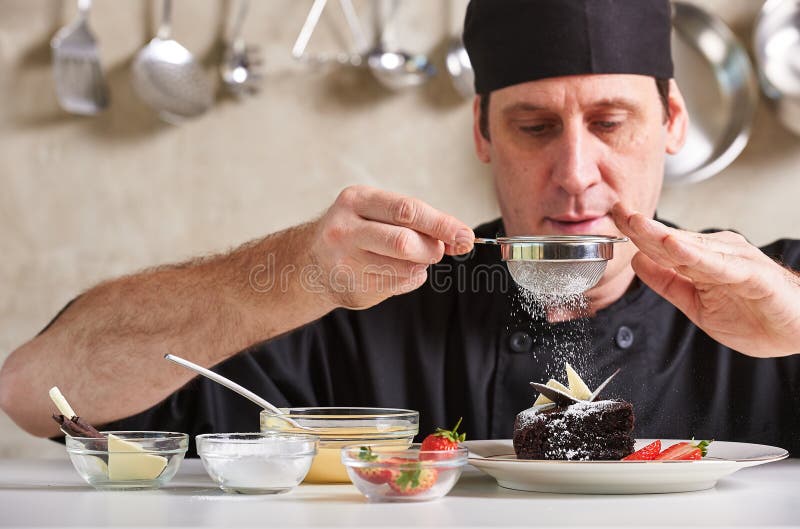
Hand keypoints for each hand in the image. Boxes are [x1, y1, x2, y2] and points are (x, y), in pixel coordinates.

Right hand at [308, 185, 473, 308]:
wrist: (311, 264)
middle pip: (404, 242)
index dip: (441, 224)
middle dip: (431, 249)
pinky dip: (409, 278)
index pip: (406, 210)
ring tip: (410, 258)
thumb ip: (417, 221)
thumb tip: (460, 238)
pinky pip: (398, 285)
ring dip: (420, 264)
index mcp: (356, 200)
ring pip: (404, 267)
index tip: (465, 236)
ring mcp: (345, 261)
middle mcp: (345, 229)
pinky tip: (394, 271)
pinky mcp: (351, 287)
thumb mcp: (378, 213)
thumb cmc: (357, 231)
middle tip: (440, 251)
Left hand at [612, 204, 799, 357]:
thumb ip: (668, 283)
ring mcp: (734, 261)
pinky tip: (674, 246)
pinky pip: (718, 264)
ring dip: (660, 234)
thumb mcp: (696, 304)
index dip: (635, 230)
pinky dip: (695, 254)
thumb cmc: (756, 315)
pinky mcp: (751, 275)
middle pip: (671, 238)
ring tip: (635, 222)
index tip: (611, 216)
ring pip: (690, 246)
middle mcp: (717, 253)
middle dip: (640, 225)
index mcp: (703, 259)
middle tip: (616, 209)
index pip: (661, 243)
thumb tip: (638, 262)